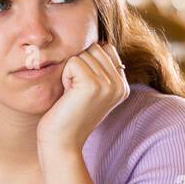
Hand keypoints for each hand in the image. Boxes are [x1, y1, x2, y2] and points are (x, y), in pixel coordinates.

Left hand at [35, 41, 128, 155]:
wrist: (61, 142)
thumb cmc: (67, 115)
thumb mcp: (87, 90)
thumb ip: (96, 68)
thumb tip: (96, 41)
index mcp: (122, 85)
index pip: (106, 48)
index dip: (86, 61)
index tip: (80, 88)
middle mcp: (120, 84)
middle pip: (94, 48)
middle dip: (77, 65)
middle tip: (73, 92)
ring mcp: (109, 85)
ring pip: (83, 53)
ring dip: (70, 71)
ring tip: (71, 94)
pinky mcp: (94, 85)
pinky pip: (73, 61)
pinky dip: (65, 76)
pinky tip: (67, 95)